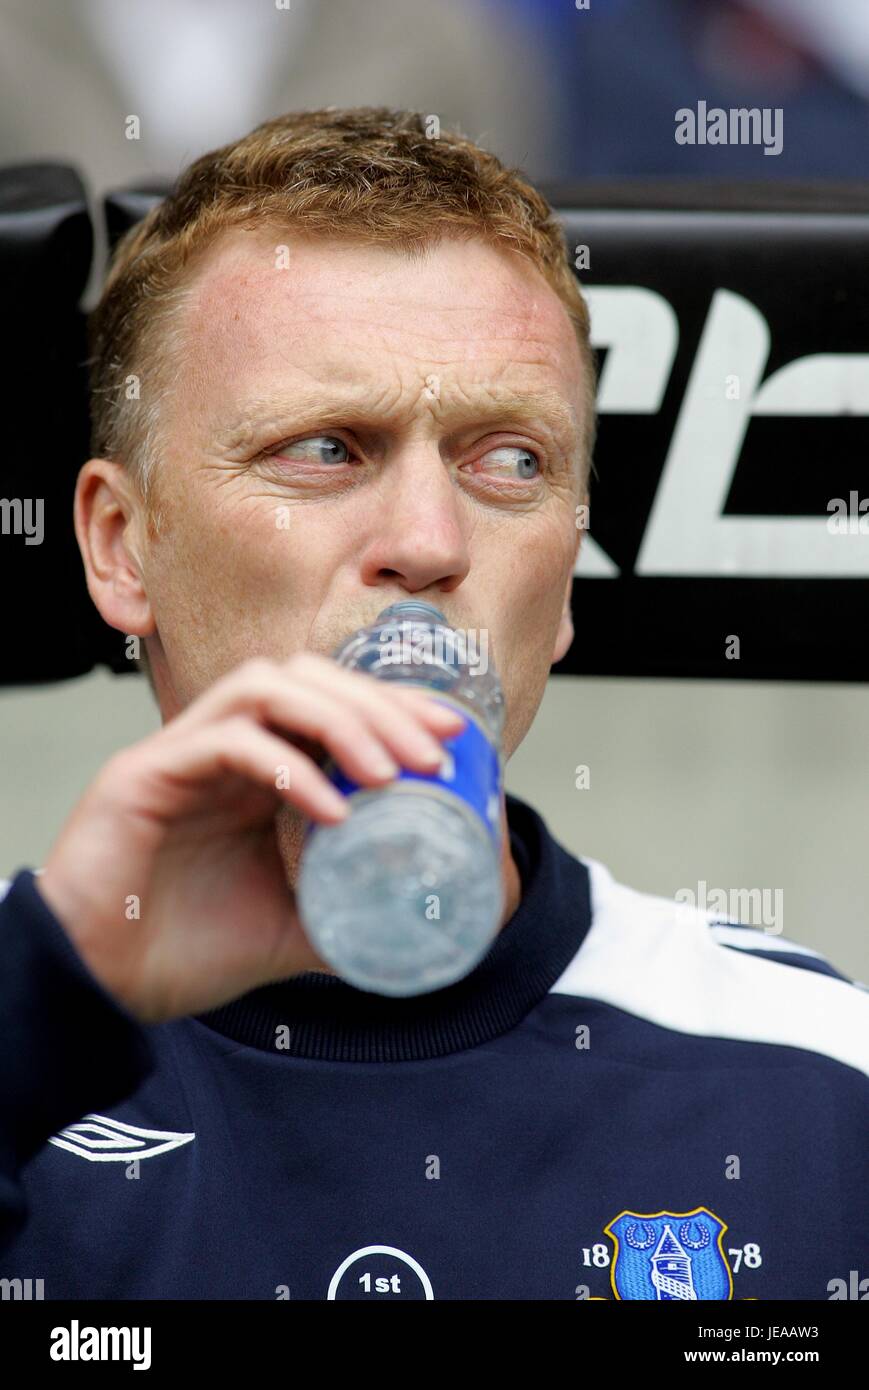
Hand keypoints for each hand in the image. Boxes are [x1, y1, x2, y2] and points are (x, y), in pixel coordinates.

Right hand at [37, 652, 464, 1023]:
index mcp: (256, 770)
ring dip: (339, 719)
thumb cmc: (182, 950)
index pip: (332, 704)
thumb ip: (348, 914)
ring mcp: (182, 753)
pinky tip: (331, 813)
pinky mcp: (145, 773)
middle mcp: (222, 745)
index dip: (395, 708)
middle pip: (309, 678)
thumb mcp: (291, 931)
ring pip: (267, 686)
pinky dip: (287, 766)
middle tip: (436, 752)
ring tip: (390, 774)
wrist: (99, 989)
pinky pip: (226, 742)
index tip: (455, 737)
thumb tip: (422, 924)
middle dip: (380, 705)